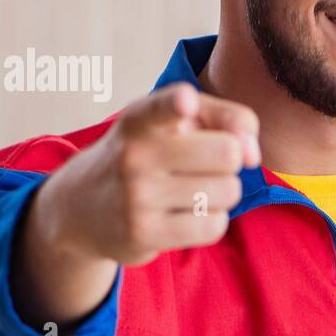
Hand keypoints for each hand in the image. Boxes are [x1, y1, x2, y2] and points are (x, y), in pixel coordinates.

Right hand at [40, 81, 260, 265]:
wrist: (83, 207)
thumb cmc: (149, 154)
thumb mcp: (179, 122)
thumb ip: (228, 119)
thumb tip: (252, 155)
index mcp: (141, 118)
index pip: (161, 107)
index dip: (177, 104)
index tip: (185, 102)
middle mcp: (134, 154)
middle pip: (228, 153)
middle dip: (229, 161)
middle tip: (203, 166)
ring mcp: (137, 196)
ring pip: (228, 192)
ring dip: (222, 193)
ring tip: (189, 191)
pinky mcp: (144, 233)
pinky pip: (214, 226)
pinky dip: (212, 221)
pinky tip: (185, 215)